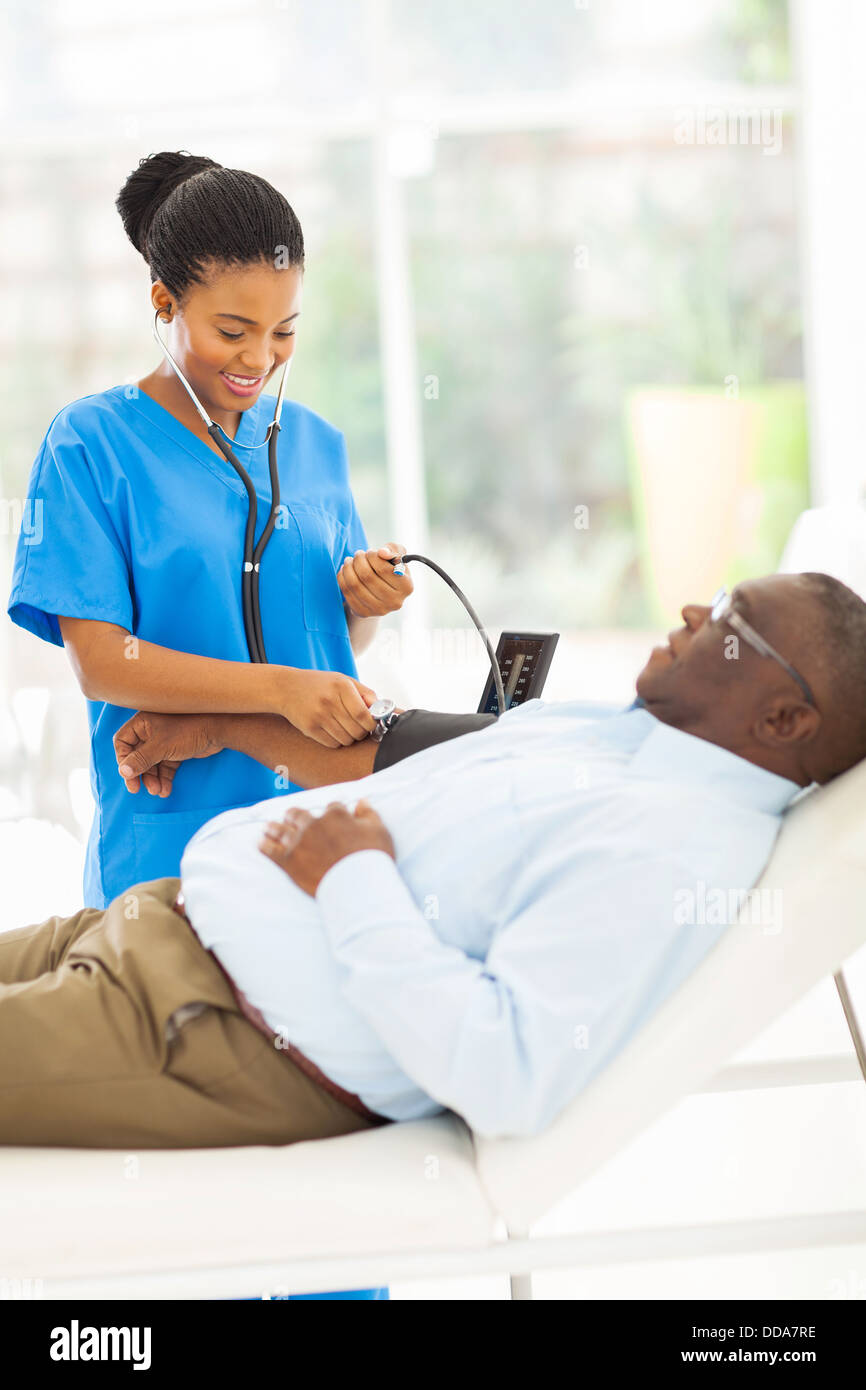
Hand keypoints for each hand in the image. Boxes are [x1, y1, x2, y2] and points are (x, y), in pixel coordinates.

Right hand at [114, 711, 224, 795]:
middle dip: (139, 773)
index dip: (123, 759)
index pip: (123, 741)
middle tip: (137, 789)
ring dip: (152, 778)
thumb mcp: (161, 746)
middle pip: (136, 755)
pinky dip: (165, 777)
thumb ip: (141, 759)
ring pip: (152, 763)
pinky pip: (165, 766)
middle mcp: (151, 730)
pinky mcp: (176, 750)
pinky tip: (166, 790)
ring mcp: (164, 741)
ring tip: (157, 791)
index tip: (128, 775)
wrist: (219, 730)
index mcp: (143, 722)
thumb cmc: (189, 730)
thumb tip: (122, 772)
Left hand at [258, 798, 395, 895]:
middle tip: (291, 817)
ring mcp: (299, 842)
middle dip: (295, 815)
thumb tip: (362, 802)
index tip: (331, 817)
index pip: (332, 808)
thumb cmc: (372, 858)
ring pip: (281, 829)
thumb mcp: (379, 831)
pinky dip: (265, 845)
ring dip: (274, 827)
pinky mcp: (289, 860)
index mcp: (336, 815)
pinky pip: (271, 850)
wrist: (357, 885)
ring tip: (268, 827)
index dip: (332, 812)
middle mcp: (314, 824)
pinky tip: (260, 843)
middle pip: (299, 814)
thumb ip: (369, 814)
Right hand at [276, 668, 378, 747]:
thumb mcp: (343, 680)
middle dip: (361, 733)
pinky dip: (337, 741)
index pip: (364, 715)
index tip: (371, 725)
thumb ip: (365, 693)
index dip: (371, 725)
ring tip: (344, 727)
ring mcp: (318, 715)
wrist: (286, 688)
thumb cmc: (320, 684)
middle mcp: (329, 701)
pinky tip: (332, 731)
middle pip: (357, 730)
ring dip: (349, 738)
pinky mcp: (309, 728)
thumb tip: (381, 710)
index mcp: (341, 686)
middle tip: (358, 727)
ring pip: (346, 740)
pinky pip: (333, 744)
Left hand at [337, 541, 413, 617]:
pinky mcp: (364, 613)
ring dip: (348, 567)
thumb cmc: (389, 570)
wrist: (380, 594)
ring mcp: (379, 610)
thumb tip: (382, 552)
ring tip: (349, 560)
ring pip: (355, 584)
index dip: (372, 556)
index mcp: (407, 587)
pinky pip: (347, 592)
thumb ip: (393, 550)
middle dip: (359, 560)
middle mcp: (395, 602)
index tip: (370, 552)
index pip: (384, 568)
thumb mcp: (396, 557)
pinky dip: (342, 578)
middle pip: (367, 576)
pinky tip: (345, 571)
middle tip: (357, 554)